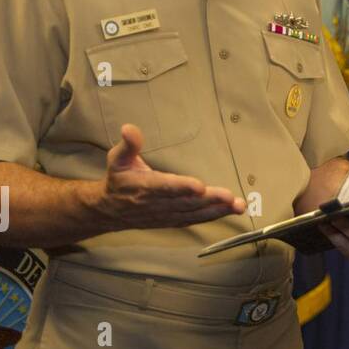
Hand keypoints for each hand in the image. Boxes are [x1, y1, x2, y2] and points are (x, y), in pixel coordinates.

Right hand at [92, 123, 244, 229]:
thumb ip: (128, 145)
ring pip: (194, 213)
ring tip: (238, 205)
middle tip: (229, 197)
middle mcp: (157, 203)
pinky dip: (213, 216)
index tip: (199, 186)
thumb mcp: (117, 159)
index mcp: (145, 186)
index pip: (165, 187)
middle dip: (209, 200)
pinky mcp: (173, 220)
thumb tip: (128, 128)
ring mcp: (166, 214)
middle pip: (186, 202)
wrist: (109, 211)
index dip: (182, 187)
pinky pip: (195, 219)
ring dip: (217, 210)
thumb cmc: (118, 180)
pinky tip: (230, 211)